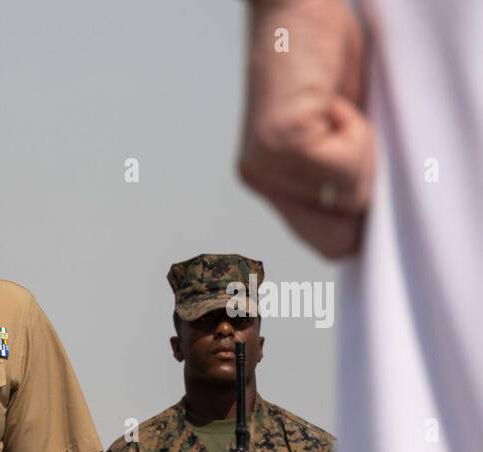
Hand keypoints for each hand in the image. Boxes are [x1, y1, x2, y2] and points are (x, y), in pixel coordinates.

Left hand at [237, 0, 372, 257]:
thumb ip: (347, 174)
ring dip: (363, 152)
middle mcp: (261, 183)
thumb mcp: (342, 131)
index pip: (327, 243)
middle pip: (339, 237)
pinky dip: (356, 130)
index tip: (374, 188)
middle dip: (365, 195)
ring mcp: (266, 167)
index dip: (363, 227)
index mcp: (274, 185)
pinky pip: (346, 164)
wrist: (296, 9)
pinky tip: (331, 101)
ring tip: (339, 111)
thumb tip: (376, 218)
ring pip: (350, 197)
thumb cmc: (325, 61)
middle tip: (354, 139)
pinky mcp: (280, 143)